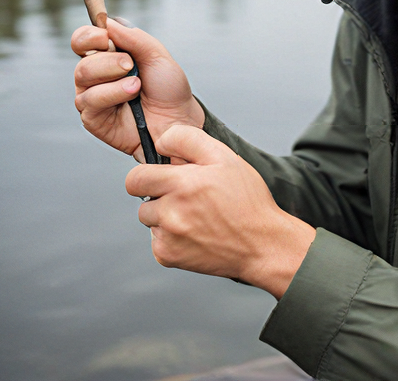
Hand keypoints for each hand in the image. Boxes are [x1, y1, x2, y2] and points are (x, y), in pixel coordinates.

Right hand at [72, 19, 204, 160]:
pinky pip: (90, 101)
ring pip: (82, 76)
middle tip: (130, 65)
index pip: (82, 40)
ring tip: (137, 84)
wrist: (179, 118)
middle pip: (82, 59)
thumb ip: (133, 37)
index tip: (108, 39)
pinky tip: (131, 96)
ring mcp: (92, 97)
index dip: (89, 36)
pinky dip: (112, 94)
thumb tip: (106, 22)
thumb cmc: (168, 87)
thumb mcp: (156, 55)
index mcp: (108, 56)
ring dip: (114, 77)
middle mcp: (95, 75)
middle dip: (109, 60)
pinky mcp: (92, 118)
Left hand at [126, 125, 315, 298]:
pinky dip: (172, 237)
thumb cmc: (246, 199)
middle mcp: (171, 211)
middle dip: (157, 193)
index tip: (165, 176)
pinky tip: (196, 232)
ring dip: (165, 215)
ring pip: (150, 219)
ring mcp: (168, 237)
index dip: (149, 173)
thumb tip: (160, 140)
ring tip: (196, 215)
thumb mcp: (225, 157)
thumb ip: (188, 139)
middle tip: (185, 195)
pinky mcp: (168, 257)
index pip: (136, 177)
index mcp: (183, 183)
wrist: (261, 245)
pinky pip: (157, 240)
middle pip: (141, 199)